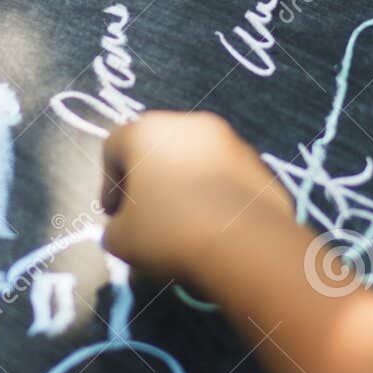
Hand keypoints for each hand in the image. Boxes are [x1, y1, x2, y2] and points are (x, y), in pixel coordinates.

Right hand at [100, 111, 291, 279]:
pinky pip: (227, 179)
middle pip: (158, 149)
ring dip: (185, 186)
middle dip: (149, 181)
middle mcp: (189, 125)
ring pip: (196, 161)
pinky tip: (216, 228)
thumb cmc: (168, 232)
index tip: (114, 216)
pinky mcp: (263, 167)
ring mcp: (232, 143)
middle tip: (148, 216)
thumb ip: (115, 229)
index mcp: (146, 131)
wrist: (247, 247)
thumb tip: (125, 230)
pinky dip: (217, 197)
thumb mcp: (121, 240)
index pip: (114, 149)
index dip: (109, 185)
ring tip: (186, 225)